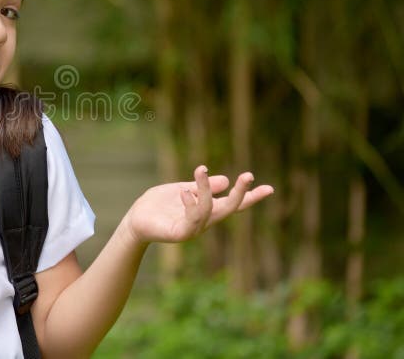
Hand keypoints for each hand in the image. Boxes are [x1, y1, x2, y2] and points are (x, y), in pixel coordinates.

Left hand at [122, 165, 273, 246]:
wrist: (135, 221)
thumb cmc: (156, 206)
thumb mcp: (180, 190)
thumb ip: (199, 187)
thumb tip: (225, 180)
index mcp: (206, 210)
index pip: (232, 204)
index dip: (250, 197)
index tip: (270, 188)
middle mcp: (203, 221)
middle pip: (229, 209)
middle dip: (241, 194)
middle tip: (248, 175)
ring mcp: (192, 229)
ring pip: (210, 211)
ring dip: (207, 190)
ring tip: (201, 170)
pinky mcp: (179, 233)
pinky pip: (191, 220)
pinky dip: (191, 205)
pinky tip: (184, 192)